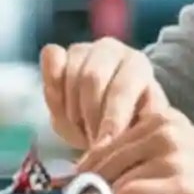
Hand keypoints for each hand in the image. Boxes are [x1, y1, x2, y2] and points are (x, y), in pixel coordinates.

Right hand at [40, 39, 168, 150]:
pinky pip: (51, 61)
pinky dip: (51, 87)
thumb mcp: (142, 122)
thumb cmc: (131, 116)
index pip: (122, 89)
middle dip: (89, 116)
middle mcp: (112, 50)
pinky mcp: (60, 53)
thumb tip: (114, 139)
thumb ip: (134, 128)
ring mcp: (84, 50)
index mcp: (138, 65)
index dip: (111, 120)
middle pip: (92, 79)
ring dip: (70, 110)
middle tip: (92, 141)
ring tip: (82, 129)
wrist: (111, 105)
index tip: (104, 144)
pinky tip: (60, 107)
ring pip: (69, 76)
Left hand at [75, 108, 193, 193]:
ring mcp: (171, 156)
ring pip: (113, 178)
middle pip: (105, 159)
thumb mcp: (185, 144)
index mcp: (164, 117)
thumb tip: (106, 164)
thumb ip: (149, 146)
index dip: (91, 165)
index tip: (88, 183)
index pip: (108, 139)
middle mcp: (165, 130)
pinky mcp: (178, 184)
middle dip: (94, 185)